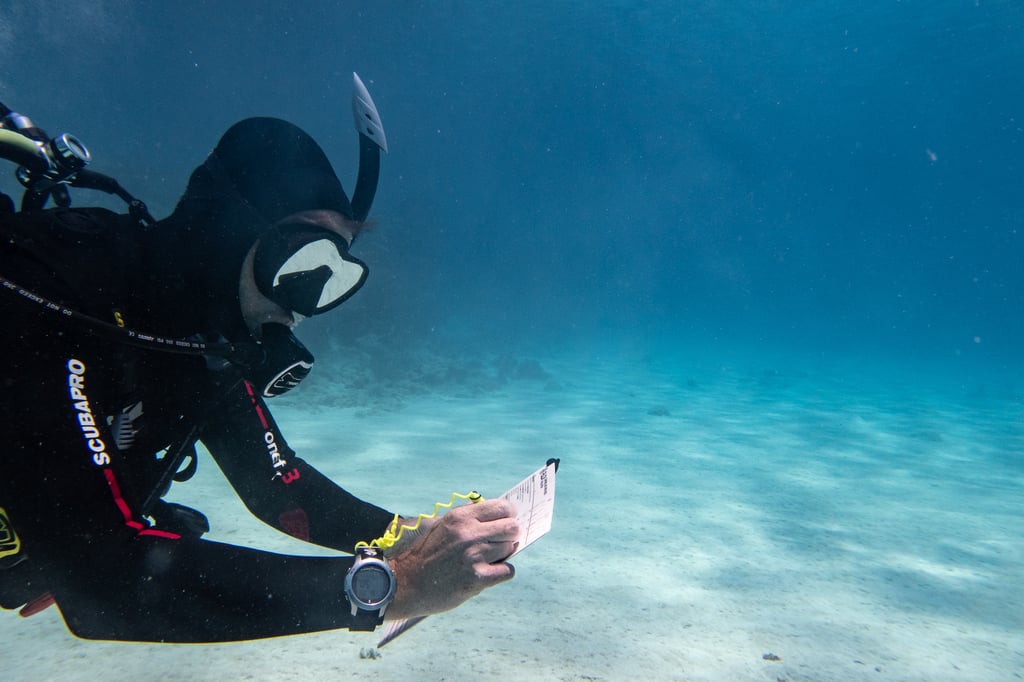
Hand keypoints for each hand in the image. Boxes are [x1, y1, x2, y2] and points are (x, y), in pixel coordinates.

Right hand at [385, 498, 519, 618]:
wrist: (405, 584)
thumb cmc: (426, 555)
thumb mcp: (442, 526)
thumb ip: (468, 518)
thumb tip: (497, 514)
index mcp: (460, 517)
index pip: (502, 507)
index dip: (509, 515)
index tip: (507, 522)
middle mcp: (468, 533)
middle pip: (512, 527)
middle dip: (510, 535)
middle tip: (501, 543)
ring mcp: (473, 555)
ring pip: (510, 548)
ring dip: (503, 555)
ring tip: (487, 560)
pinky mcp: (477, 578)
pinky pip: (507, 571)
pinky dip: (501, 573)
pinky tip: (487, 573)